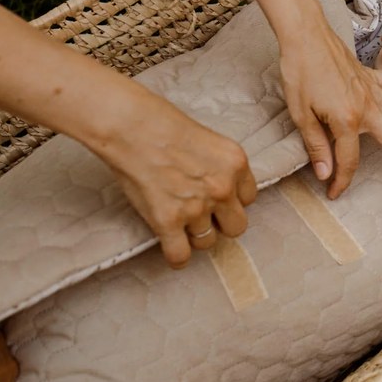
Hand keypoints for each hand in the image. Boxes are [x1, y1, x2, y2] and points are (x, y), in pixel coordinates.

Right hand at [87, 87, 257, 267]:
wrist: (133, 127)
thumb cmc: (165, 125)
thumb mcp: (211, 141)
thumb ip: (222, 168)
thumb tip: (221, 191)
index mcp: (236, 163)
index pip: (249, 199)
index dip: (231, 200)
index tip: (216, 197)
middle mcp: (222, 188)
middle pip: (236, 227)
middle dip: (220, 223)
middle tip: (202, 214)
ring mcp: (196, 207)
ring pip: (207, 242)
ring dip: (195, 236)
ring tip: (180, 223)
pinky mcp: (168, 221)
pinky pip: (180, 256)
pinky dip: (176, 256)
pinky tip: (171, 246)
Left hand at [279, 20, 381, 198]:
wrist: (305, 36)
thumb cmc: (299, 73)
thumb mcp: (301, 114)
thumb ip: (316, 146)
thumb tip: (325, 173)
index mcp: (347, 120)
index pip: (349, 160)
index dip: (342, 180)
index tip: (335, 192)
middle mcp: (367, 107)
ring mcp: (373, 90)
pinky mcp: (372, 76)